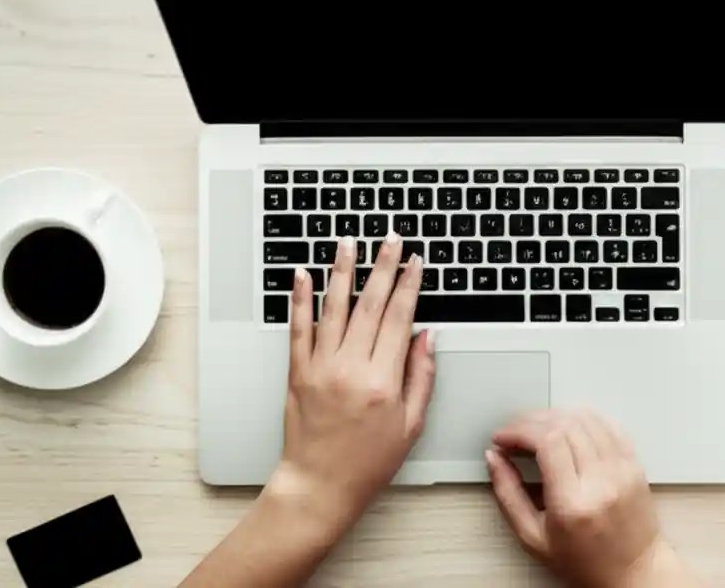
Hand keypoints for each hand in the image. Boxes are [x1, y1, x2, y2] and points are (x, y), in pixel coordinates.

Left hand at [267, 233, 435, 545]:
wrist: (319, 486)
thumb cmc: (367, 463)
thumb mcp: (410, 425)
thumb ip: (421, 377)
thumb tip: (426, 337)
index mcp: (384, 381)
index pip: (400, 318)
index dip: (410, 285)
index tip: (416, 262)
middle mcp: (351, 368)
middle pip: (370, 304)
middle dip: (383, 266)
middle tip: (390, 240)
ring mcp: (321, 368)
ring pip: (334, 308)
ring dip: (342, 271)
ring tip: (348, 243)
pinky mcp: (297, 373)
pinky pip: (298, 329)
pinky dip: (300, 300)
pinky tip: (303, 276)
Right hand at [486, 410, 697, 587]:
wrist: (633, 572)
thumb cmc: (585, 562)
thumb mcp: (533, 538)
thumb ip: (509, 495)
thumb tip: (494, 458)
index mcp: (573, 504)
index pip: (546, 442)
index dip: (518, 430)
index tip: (503, 437)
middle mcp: (601, 482)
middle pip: (564, 425)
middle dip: (531, 421)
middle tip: (515, 432)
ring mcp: (622, 470)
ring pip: (586, 419)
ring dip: (555, 415)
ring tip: (538, 429)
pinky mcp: (635, 465)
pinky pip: (609, 425)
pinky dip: (584, 418)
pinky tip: (569, 425)